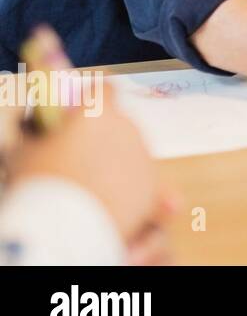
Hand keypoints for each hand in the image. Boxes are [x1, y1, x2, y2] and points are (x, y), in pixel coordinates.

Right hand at [11, 84, 176, 257]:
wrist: (66, 227)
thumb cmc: (41, 184)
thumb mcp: (26, 151)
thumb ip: (37, 130)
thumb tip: (40, 123)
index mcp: (97, 111)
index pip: (104, 88)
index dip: (93, 97)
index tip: (84, 108)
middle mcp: (127, 127)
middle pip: (119, 123)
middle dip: (103, 135)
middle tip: (81, 156)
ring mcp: (143, 155)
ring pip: (131, 150)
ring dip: (116, 160)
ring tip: (90, 183)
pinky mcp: (152, 184)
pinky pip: (140, 178)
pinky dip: (127, 184)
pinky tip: (106, 196)